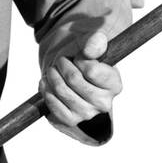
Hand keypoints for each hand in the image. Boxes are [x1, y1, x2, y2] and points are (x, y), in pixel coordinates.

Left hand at [39, 30, 122, 145]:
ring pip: (61, 90)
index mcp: (114, 84)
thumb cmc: (84, 59)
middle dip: (62, 65)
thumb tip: (89, 51)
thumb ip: (95, 42)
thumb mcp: (91, 45)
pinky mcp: (71, 120)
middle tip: (61, 61)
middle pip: (73, 79)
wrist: (71, 73)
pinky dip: (46, 91)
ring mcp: (87, 114)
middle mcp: (104, 103)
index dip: (79, 59)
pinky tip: (46, 83)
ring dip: (52, 76)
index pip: (91, 70)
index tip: (78, 57)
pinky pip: (54, 106)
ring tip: (53, 70)